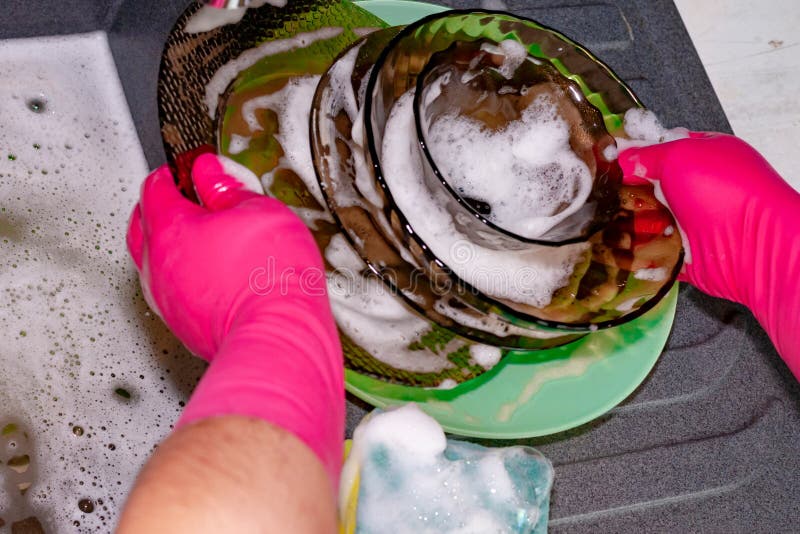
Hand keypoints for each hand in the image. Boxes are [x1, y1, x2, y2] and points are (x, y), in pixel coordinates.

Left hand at [126, 154, 343, 484]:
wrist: (279, 334)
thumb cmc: (271, 277)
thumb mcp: (259, 210)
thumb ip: (228, 187)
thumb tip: (211, 174)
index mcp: (170, 228)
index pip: (156, 186)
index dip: (178, 172)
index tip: (197, 171)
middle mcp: (157, 265)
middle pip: (142, 223)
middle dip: (165, 207)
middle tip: (195, 202)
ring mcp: (166, 299)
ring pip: (155, 261)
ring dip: (174, 245)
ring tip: (209, 240)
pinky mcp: (182, 326)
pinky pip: (173, 291)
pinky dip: (187, 277)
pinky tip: (216, 275)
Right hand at [619, 132, 799, 375]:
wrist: (754, 246)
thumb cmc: (724, 190)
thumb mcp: (679, 155)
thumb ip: (646, 155)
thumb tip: (620, 159)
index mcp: (703, 155)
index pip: (661, 148)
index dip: (632, 151)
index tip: (601, 158)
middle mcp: (698, 188)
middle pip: (650, 186)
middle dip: (624, 189)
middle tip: (592, 191)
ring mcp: (692, 222)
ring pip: (648, 220)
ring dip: (627, 221)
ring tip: (596, 219)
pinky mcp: (686, 254)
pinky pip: (653, 252)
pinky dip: (637, 252)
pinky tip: (613, 246)